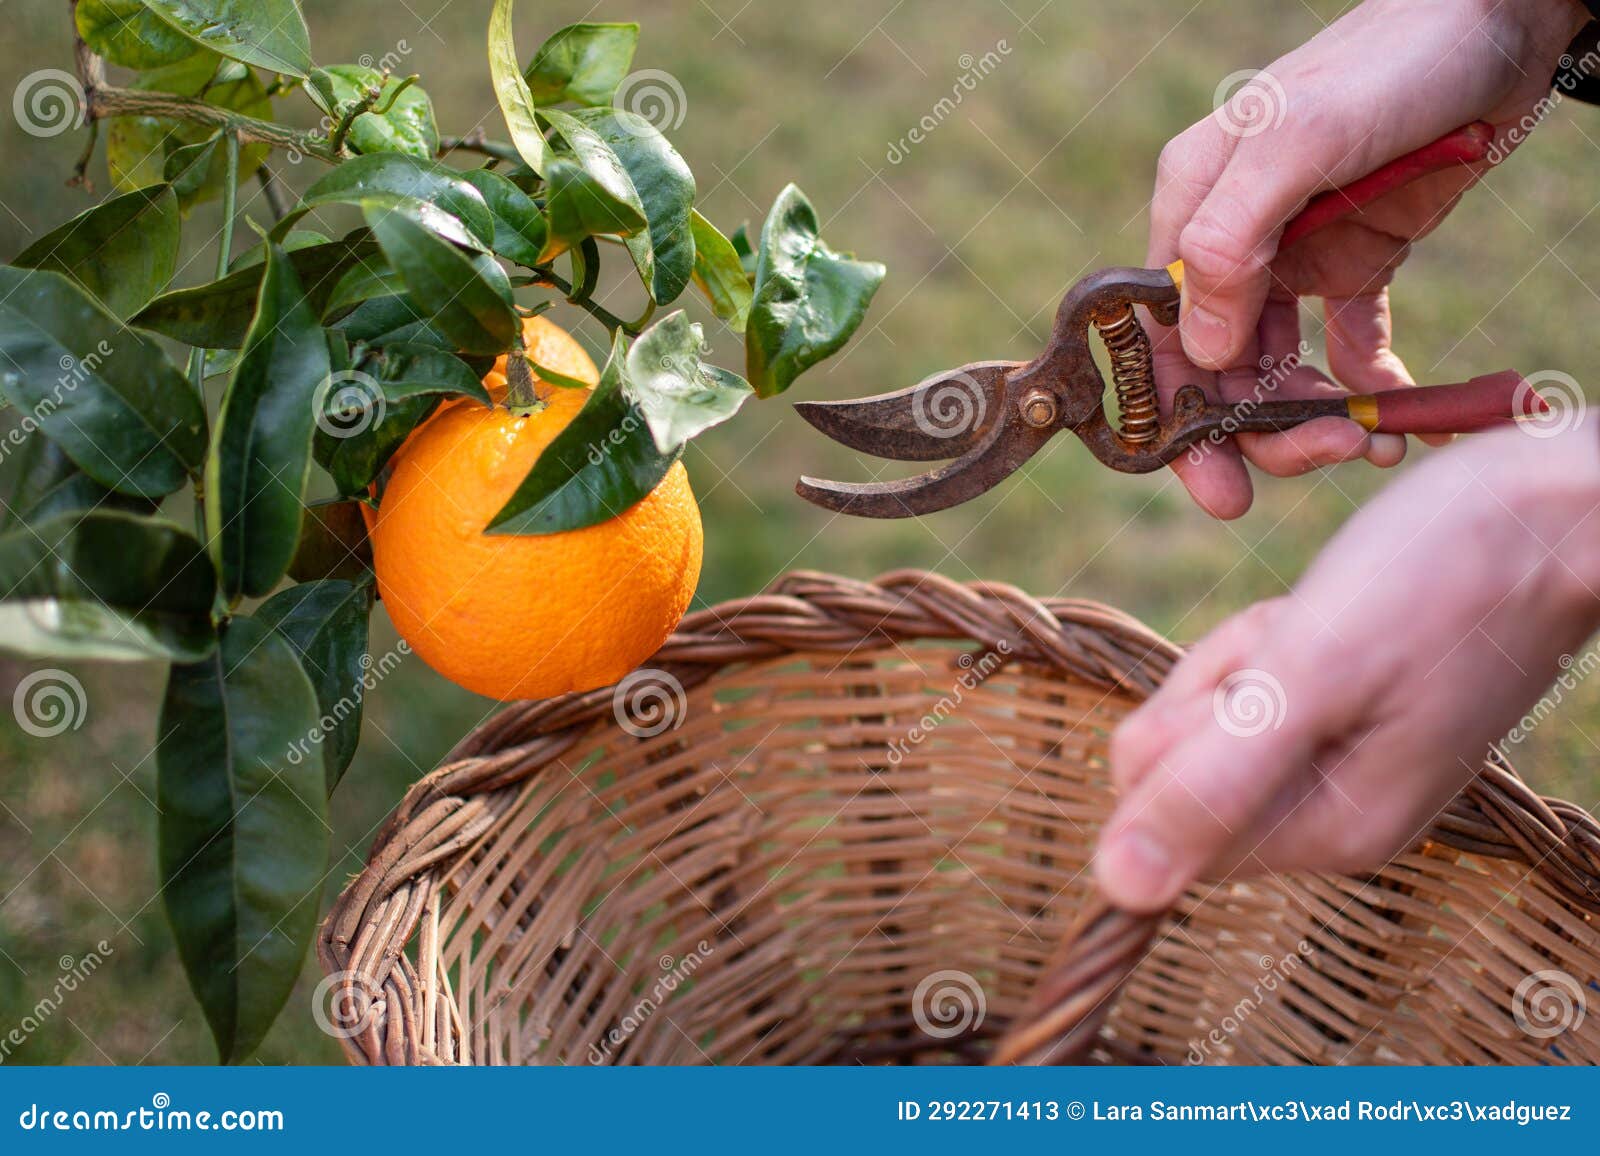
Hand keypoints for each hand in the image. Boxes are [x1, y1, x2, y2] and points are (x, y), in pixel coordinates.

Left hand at [1095, 423, 1599, 911]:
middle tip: (1302, 633)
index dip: (1185, 724)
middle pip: (1184, 763)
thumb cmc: (1448, 575)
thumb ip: (1215, 783)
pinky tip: (1337, 613)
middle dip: (1221, 679)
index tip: (1266, 667)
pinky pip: (1260, 687)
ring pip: (1217, 715)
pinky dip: (1278, 640)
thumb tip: (1119, 888)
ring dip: (1252, 650)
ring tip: (1330, 618)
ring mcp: (1342, 770)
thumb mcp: (1314, 670)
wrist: (1559, 510)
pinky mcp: (1348, 722)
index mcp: (1327, 831)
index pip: (1161, 813)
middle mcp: (1332, 819)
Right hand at [1149, 0, 1586, 517]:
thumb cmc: (1390, 64)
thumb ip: (1232, 240)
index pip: (1161, 337)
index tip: (1222, 486)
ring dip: (1317, 417)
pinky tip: (1398, 412)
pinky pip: (1344, 343)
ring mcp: (1293, 255)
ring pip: (1277, 369)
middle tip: (1329, 456)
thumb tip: (1198, 351)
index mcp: (1194, 209)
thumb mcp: (1299, 140)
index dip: (1180, 421)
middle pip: (1219, 369)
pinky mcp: (1354, 259)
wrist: (1497, 21)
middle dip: (1261, 429)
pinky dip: (1366, 385)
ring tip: (1375, 439)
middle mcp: (1233, 241)